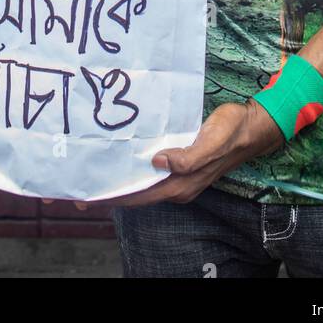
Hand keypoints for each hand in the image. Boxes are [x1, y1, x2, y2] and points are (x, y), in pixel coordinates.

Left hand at [44, 100, 282, 212]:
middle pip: (131, 192)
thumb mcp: (211, 143)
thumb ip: (187, 158)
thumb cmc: (232, 132)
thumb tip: (157, 162)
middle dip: (103, 190)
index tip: (81, 197)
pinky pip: (146, 166)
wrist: (252, 126)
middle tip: (71, 185)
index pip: (136, 196)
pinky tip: (114, 153)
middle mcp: (174, 184)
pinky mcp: (177, 158)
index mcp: (179, 186)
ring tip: (86, 171)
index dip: (108, 197)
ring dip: (113, 177)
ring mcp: (175, 172)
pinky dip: (128, 163)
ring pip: (137, 180)